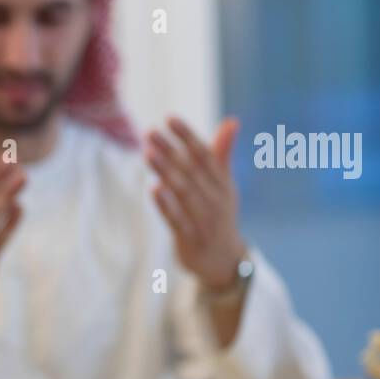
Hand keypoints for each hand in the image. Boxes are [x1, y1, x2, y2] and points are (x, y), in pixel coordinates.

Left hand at [145, 116, 245, 290]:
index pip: (204, 155)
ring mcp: (204, 219)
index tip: (170, 117)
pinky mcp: (190, 239)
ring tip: (148, 153)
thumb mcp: (224, 185)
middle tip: (149, 131)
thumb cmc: (219, 215)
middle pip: (191, 171)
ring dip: (165, 172)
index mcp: (223, 183)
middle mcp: (215, 199)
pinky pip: (178, 220)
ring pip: (183, 193)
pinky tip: (153, 189)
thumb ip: (222, 153)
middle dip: (170, 149)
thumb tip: (232, 120)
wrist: (224, 261)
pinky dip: (166, 205)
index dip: (187, 136)